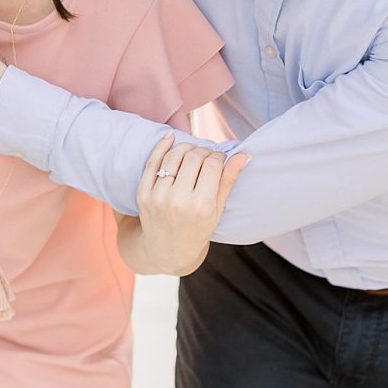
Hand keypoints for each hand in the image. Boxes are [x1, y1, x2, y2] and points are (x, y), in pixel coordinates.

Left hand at [134, 132, 250, 275]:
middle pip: (193, 158)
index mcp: (201, 206)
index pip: (212, 165)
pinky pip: (152, 163)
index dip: (218, 156)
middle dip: (204, 151)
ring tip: (193, 152)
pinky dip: (161, 146)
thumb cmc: (197, 229)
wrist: (166, 250)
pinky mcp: (143, 193)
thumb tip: (244, 154)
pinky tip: (170, 138)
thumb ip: (228, 181)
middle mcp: (178, 201)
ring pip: (173, 156)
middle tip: (208, 155)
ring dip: (186, 147)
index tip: (220, 158)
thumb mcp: (217, 210)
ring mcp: (158, 197)